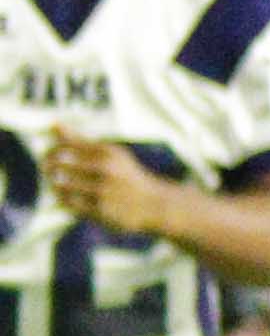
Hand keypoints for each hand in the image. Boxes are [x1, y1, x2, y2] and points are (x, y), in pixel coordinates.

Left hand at [41, 135, 169, 236]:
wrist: (154, 204)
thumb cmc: (126, 176)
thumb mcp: (110, 154)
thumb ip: (80, 140)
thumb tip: (54, 124)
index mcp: (108, 152)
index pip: (66, 146)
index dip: (51, 150)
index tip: (49, 155)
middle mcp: (106, 169)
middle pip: (60, 164)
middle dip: (49, 167)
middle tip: (48, 170)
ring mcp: (103, 191)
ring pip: (62, 185)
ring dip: (54, 185)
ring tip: (57, 184)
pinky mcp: (101, 210)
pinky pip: (69, 203)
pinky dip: (62, 200)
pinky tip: (66, 197)